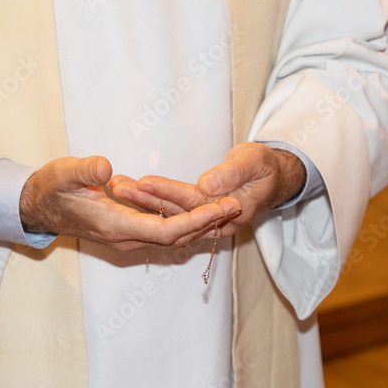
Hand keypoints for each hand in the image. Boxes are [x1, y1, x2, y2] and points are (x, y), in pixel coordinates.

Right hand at [19, 156, 240, 250]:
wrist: (37, 207)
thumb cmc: (51, 187)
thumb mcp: (64, 172)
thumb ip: (85, 171)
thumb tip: (107, 170)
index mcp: (116, 226)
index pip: (167, 229)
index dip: (196, 220)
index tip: (220, 207)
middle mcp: (126, 238)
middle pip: (177, 237)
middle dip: (208, 223)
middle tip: (238, 206)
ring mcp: (128, 237)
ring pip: (173, 237)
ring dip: (201, 226)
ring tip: (229, 210)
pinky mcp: (129, 232)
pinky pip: (165, 231)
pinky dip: (187, 224)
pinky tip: (204, 213)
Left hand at [109, 143, 305, 237]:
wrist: (270, 178)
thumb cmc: (263, 166)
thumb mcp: (253, 161)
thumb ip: (231, 173)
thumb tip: (207, 185)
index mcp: (233, 212)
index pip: (195, 204)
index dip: (169, 193)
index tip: (144, 182)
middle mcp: (218, 225)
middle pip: (177, 214)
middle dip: (146, 201)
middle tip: (118, 186)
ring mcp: (208, 225)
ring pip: (170, 216)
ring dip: (143, 204)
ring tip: (117, 187)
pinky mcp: (198, 220)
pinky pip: (172, 215)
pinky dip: (151, 204)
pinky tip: (131, 194)